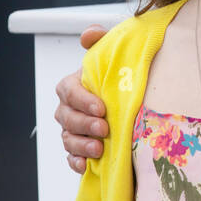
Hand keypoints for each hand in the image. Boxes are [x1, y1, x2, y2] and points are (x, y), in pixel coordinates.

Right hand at [55, 25, 109, 172]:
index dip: (82, 100)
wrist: (134, 106)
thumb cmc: (120, 80)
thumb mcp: (115, 58)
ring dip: (81, 145)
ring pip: (67, 138)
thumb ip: (101, 42)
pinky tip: (86, 166)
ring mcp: (73, 130)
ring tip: (99, 149)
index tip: (101, 108)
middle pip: (66, 117)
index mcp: (73, 85)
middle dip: (84, 124)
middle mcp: (69, 109)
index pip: (69, 91)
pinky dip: (76, 162)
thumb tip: (89, 35)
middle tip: (104, 129)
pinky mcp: (80, 149)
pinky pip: (71, 158)